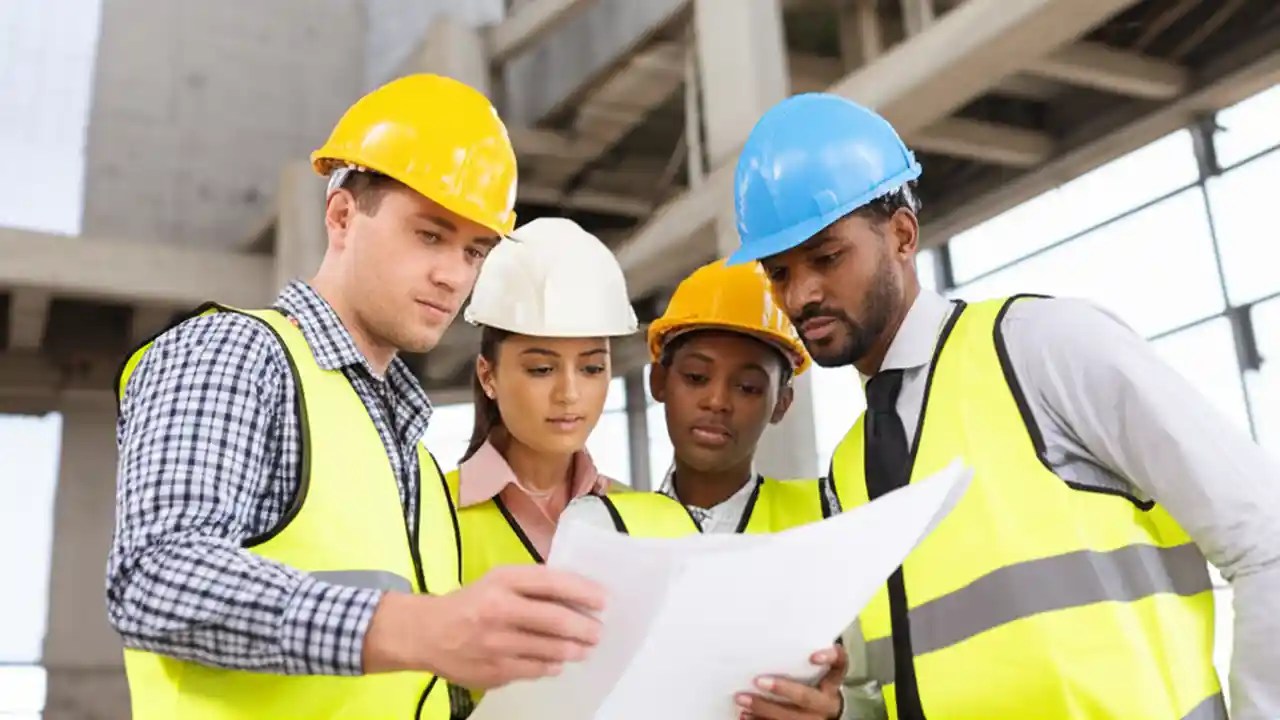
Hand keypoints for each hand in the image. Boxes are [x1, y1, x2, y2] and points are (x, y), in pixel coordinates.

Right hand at [362, 564, 605, 688]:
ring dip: (574, 650)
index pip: (552, 582)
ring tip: (585, 649)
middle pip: (555, 620)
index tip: (604, 600)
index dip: (582, 591)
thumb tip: (577, 595)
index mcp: (502, 581)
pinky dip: (551, 665)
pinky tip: (557, 662)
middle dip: (584, 627)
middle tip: (598, 632)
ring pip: (549, 649)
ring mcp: (497, 644)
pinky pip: (535, 670)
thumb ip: (532, 585)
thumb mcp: (498, 581)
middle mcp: (499, 610)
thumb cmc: (472, 602)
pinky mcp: (495, 671)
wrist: (428, 633)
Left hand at [735, 644, 847, 719]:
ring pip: (791, 718)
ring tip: (743, 699)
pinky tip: (745, 715)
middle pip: (806, 697)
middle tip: (759, 681)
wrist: (825, 714)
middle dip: (782, 689)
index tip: (813, 656)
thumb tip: (768, 635)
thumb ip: (800, 657)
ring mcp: (815, 718)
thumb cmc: (814, 684)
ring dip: (763, 708)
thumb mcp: (815, 670)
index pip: (838, 664)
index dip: (829, 659)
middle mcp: (827, 702)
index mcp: (832, 681)